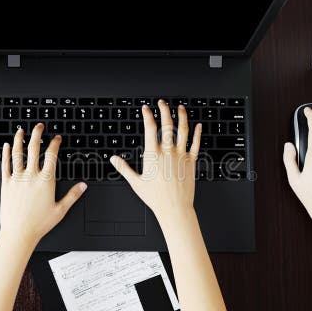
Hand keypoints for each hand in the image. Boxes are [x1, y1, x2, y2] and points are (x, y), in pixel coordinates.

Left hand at [0, 124, 87, 245]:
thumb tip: (83, 186)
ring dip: (20, 139)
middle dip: (37, 134)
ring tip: (21, 130)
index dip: (54, 144)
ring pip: (18, 153)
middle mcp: (31, 176)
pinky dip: (6, 153)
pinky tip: (7, 146)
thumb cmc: (39, 224)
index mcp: (45, 181)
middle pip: (34, 148)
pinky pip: (5, 164)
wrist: (19, 233)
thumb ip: (73, 196)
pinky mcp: (6, 184)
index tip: (56, 138)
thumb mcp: (60, 210)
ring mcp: (17, 178)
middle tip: (39, 126)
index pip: (51, 155)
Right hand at [110, 100, 202, 227]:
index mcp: (153, 155)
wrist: (174, 208)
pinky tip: (198, 126)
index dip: (147, 115)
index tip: (146, 109)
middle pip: (167, 124)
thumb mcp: (136, 182)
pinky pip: (196, 144)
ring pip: (183, 130)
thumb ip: (124, 168)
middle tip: (161, 102)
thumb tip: (113, 159)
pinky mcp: (191, 162)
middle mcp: (168, 152)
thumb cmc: (155, 197)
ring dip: (182, 116)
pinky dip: (198, 133)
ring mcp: (181, 156)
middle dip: (164, 110)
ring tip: (180, 108)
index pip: (150, 128)